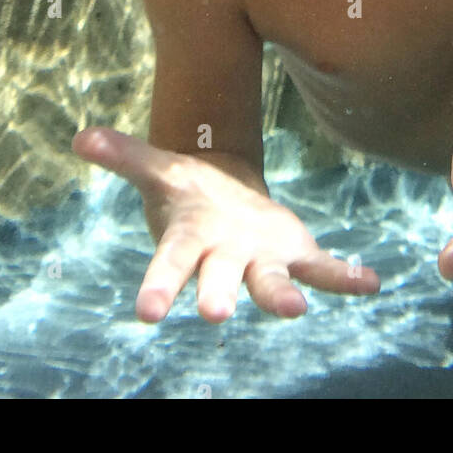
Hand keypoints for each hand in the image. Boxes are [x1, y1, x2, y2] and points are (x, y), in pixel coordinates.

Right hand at [72, 127, 379, 322]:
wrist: (229, 205)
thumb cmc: (189, 193)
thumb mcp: (160, 169)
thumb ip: (125, 155)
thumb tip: (81, 137)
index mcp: (188, 241)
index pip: (168, 265)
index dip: (158, 285)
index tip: (146, 313)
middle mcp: (224, 260)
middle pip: (218, 281)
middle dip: (216, 296)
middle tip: (214, 315)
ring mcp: (262, 261)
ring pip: (271, 284)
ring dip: (282, 296)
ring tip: (297, 309)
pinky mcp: (297, 255)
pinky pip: (323, 270)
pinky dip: (345, 277)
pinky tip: (370, 282)